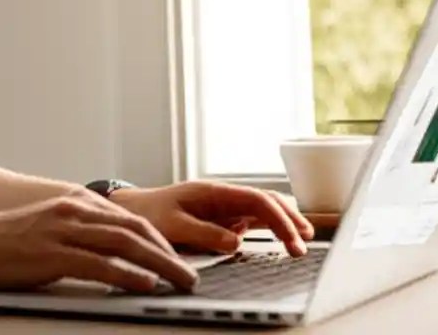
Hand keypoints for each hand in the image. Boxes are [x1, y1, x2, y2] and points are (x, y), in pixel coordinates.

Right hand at [0, 190, 197, 293]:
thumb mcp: (44, 229)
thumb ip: (76, 236)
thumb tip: (107, 255)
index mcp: (73, 203)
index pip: (130, 219)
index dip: (160, 239)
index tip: (180, 256)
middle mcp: (72, 210)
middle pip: (136, 229)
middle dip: (169, 253)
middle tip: (190, 273)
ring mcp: (62, 231)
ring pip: (125, 244)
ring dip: (160, 264)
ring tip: (181, 281)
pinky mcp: (50, 254)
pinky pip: (99, 264)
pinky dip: (127, 274)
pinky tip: (145, 285)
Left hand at [110, 181, 315, 256]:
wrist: (133, 209)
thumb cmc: (149, 213)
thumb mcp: (173, 225)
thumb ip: (204, 234)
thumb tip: (236, 241)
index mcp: (214, 192)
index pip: (257, 201)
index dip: (279, 220)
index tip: (292, 241)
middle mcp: (223, 196)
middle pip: (266, 201)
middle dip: (289, 220)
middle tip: (304, 245)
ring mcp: (223, 205)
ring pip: (262, 209)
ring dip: (283, 222)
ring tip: (302, 240)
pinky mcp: (220, 216)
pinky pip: (250, 218)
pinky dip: (269, 226)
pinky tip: (280, 237)